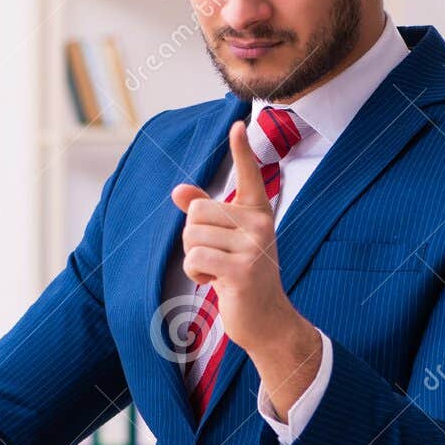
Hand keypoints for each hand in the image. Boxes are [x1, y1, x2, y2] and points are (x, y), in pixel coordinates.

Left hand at [171, 121, 320, 413]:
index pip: (249, 175)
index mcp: (258, 214)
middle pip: (197, 212)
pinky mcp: (242, 270)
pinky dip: (195, 272)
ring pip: (192, 236)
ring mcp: (253, 247)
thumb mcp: (226, 241)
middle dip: (193, 236)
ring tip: (216, 270)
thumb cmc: (243, 276)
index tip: (238, 125)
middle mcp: (259, 225)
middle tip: (215, 256)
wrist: (267, 319)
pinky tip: (215, 282)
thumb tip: (178, 191)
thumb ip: (205, 214)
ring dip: (193, 257)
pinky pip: (195, 257)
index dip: (241, 150)